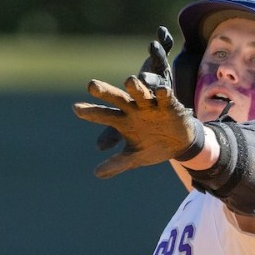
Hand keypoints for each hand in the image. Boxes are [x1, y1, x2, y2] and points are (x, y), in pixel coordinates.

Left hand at [73, 29, 202, 177]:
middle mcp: (133, 109)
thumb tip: (96, 174)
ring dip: (136, 88)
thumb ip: (117, 164)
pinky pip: (165, 96)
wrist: (179, 144)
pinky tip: (160, 91)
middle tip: (91, 85)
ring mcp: (150, 105)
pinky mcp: (169, 104)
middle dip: (105, 92)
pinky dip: (163, 93)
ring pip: (140, 93)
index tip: (75, 109)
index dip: (90, 112)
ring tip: (129, 81)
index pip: (103, 115)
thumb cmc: (153, 146)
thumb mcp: (135, 157)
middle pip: (117, 98)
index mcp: (122, 120)